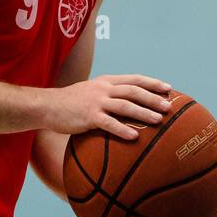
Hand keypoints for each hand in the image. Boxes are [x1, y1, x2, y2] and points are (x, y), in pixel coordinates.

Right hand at [45, 74, 171, 140]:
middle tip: (168, 106)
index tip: (168, 88)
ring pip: (125, 106)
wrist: (47, 106)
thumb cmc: (70, 103)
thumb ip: (107, 95)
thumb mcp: (90, 92)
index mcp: (106, 82)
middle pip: (134, 91)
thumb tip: (125, 105)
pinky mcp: (89, 116)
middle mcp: (103, 89)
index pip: (134, 79)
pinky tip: (134, 137)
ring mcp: (96, 102)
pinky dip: (123, 130)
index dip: (152, 83)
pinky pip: (109, 124)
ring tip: (158, 121)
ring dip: (143, 113)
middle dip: (153, 98)